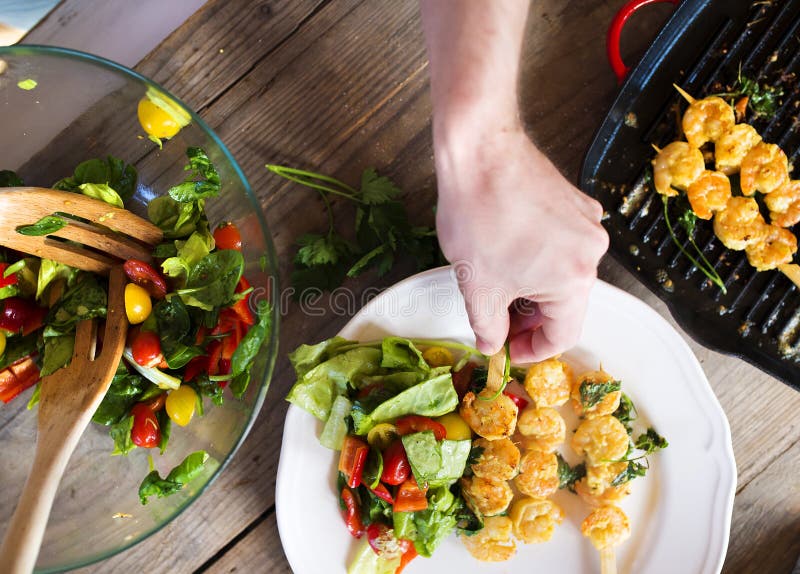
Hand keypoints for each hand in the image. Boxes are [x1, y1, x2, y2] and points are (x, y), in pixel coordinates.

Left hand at [434, 121, 608, 361]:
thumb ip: (487, 326)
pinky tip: (507, 253)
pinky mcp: (575, 201)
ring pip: (562, 273)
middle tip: (496, 322)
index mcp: (575, 280)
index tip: (508, 351)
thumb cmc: (479, 216)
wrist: (480, 152)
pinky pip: (560, 244)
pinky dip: (537, 259)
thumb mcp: (476, 286)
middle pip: (565, 304)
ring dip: (531, 289)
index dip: (532, 351)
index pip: (563, 335)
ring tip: (496, 285)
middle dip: (529, 319)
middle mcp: (591, 251)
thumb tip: (491, 343)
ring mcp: (585, 222)